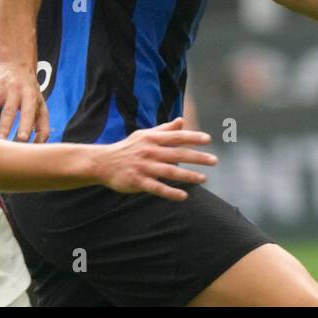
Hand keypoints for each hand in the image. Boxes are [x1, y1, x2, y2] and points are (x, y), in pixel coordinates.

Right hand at [0, 62, 49, 141]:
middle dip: (4, 125)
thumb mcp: (40, 104)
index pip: (29, 111)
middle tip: (0, 140)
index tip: (22, 138)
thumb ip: (42, 126)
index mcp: (30, 95)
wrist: (16, 64)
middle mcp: (15, 89)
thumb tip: (39, 146)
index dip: (26, 124)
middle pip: (9, 109)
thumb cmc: (29, 90)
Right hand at [94, 117, 217, 200]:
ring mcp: (144, 167)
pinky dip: (171, 192)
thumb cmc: (128, 148)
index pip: (176, 137)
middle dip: (197, 157)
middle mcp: (150, 151)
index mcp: (152, 139)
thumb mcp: (145, 135)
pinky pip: (157, 188)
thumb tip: (182, 121)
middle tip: (214, 161)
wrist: (103, 162)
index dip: (192, 137)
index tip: (208, 139)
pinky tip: (183, 196)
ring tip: (204, 179)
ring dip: (188, 176)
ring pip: (170, 172)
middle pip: (178, 154)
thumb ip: (165, 129)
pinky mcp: (137, 181)